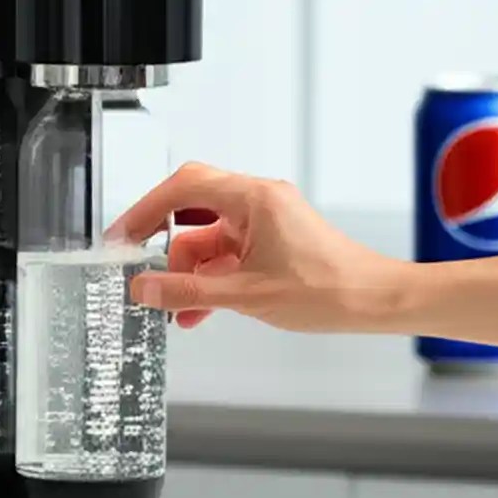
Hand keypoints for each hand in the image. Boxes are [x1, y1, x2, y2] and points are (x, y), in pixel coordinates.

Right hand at [107, 163, 404, 331]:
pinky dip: (211, 276)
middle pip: (192, 206)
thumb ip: (188, 291)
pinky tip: (198, 309)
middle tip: (137, 265)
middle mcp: (259, 200)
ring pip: (209, 235)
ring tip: (174, 306)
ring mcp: (267, 220)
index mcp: (254, 197)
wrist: (375, 301)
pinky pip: (229, 252)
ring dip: (189, 269)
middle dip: (163, 241)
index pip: (183, 188)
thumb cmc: (329, 289)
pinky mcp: (273, 241)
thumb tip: (145, 288)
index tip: (123, 237)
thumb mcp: (246, 295)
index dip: (145, 210)